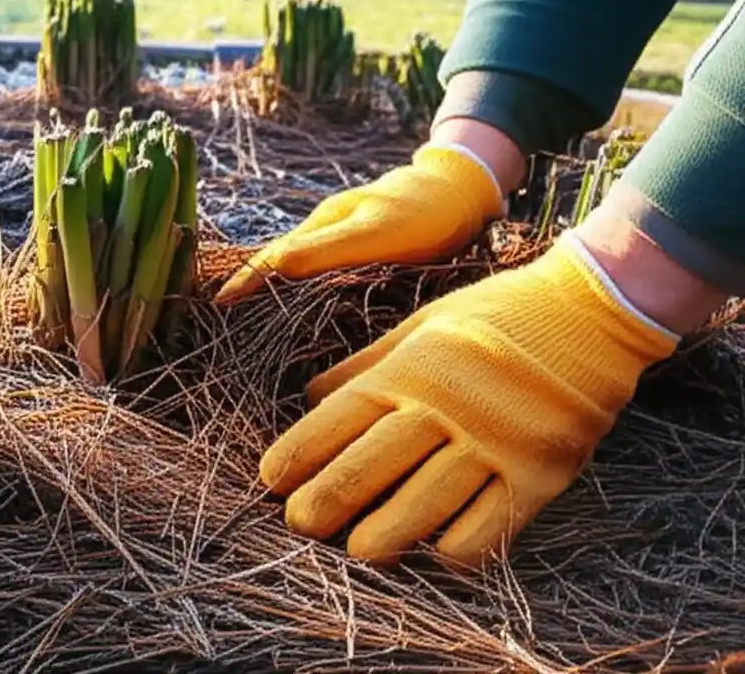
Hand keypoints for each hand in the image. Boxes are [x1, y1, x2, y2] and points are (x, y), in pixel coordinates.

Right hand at [214, 144, 504, 303]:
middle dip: (251, 287)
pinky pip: (323, 272)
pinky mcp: (364, 248)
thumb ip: (327, 251)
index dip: (244, 283)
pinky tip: (306, 307)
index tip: (216, 307)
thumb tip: (275, 268)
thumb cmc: (424, 213)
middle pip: (278, 263)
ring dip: (276, 290)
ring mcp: (343, 238)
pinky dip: (306, 289)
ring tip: (255, 321)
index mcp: (320, 227)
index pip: (270, 261)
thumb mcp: (375, 234)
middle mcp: (326, 232)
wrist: (465, 188)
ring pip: (299, 268)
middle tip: (225, 322)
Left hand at [260, 232, 679, 566]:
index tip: (270, 479)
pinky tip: (436, 553)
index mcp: (412, 369)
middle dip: (328, 498)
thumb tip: (308, 395)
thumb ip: (367, 365)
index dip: (300, 451)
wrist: (594, 310)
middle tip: (298, 523)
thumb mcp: (424, 325)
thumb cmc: (498, 316)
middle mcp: (447, 408)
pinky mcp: (540, 473)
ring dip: (385, 532)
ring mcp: (495, 443)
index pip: (339, 418)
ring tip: (357, 552)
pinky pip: (491, 525)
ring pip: (425, 502)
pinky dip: (460, 546)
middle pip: (372, 464)